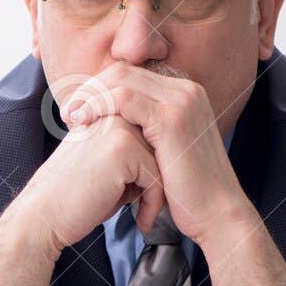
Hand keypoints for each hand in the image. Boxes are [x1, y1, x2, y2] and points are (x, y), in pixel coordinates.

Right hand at [11, 110, 165, 252]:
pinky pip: (159, 176)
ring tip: (145, 217)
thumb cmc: (75, 199)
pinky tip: (141, 223)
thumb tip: (168, 158)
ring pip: (164, 161)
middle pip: (161, 147)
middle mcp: (113, 113)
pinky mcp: (123, 147)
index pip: (151, 138)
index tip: (148, 199)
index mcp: (106, 114)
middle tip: (150, 210)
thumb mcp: (106, 168)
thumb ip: (132, 155)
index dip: (153, 170)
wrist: (43, 216)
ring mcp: (118, 127)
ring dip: (159, 195)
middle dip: (159, 182)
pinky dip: (155, 205)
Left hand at [61, 62, 244, 245]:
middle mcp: (186, 90)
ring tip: (70, 118)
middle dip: (90, 89)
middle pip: (124, 71)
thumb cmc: (187, 192)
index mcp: (184, 95)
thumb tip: (113, 125)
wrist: (217, 214)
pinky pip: (124, 98)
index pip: (132, 75)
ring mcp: (182, 101)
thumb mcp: (164, 152)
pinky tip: (82, 124)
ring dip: (90, 96)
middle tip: (68, 113)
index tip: (78, 111)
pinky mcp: (172, 119)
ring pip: (121, 79)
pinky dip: (98, 106)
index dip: (100, 89)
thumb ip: (145, 132)